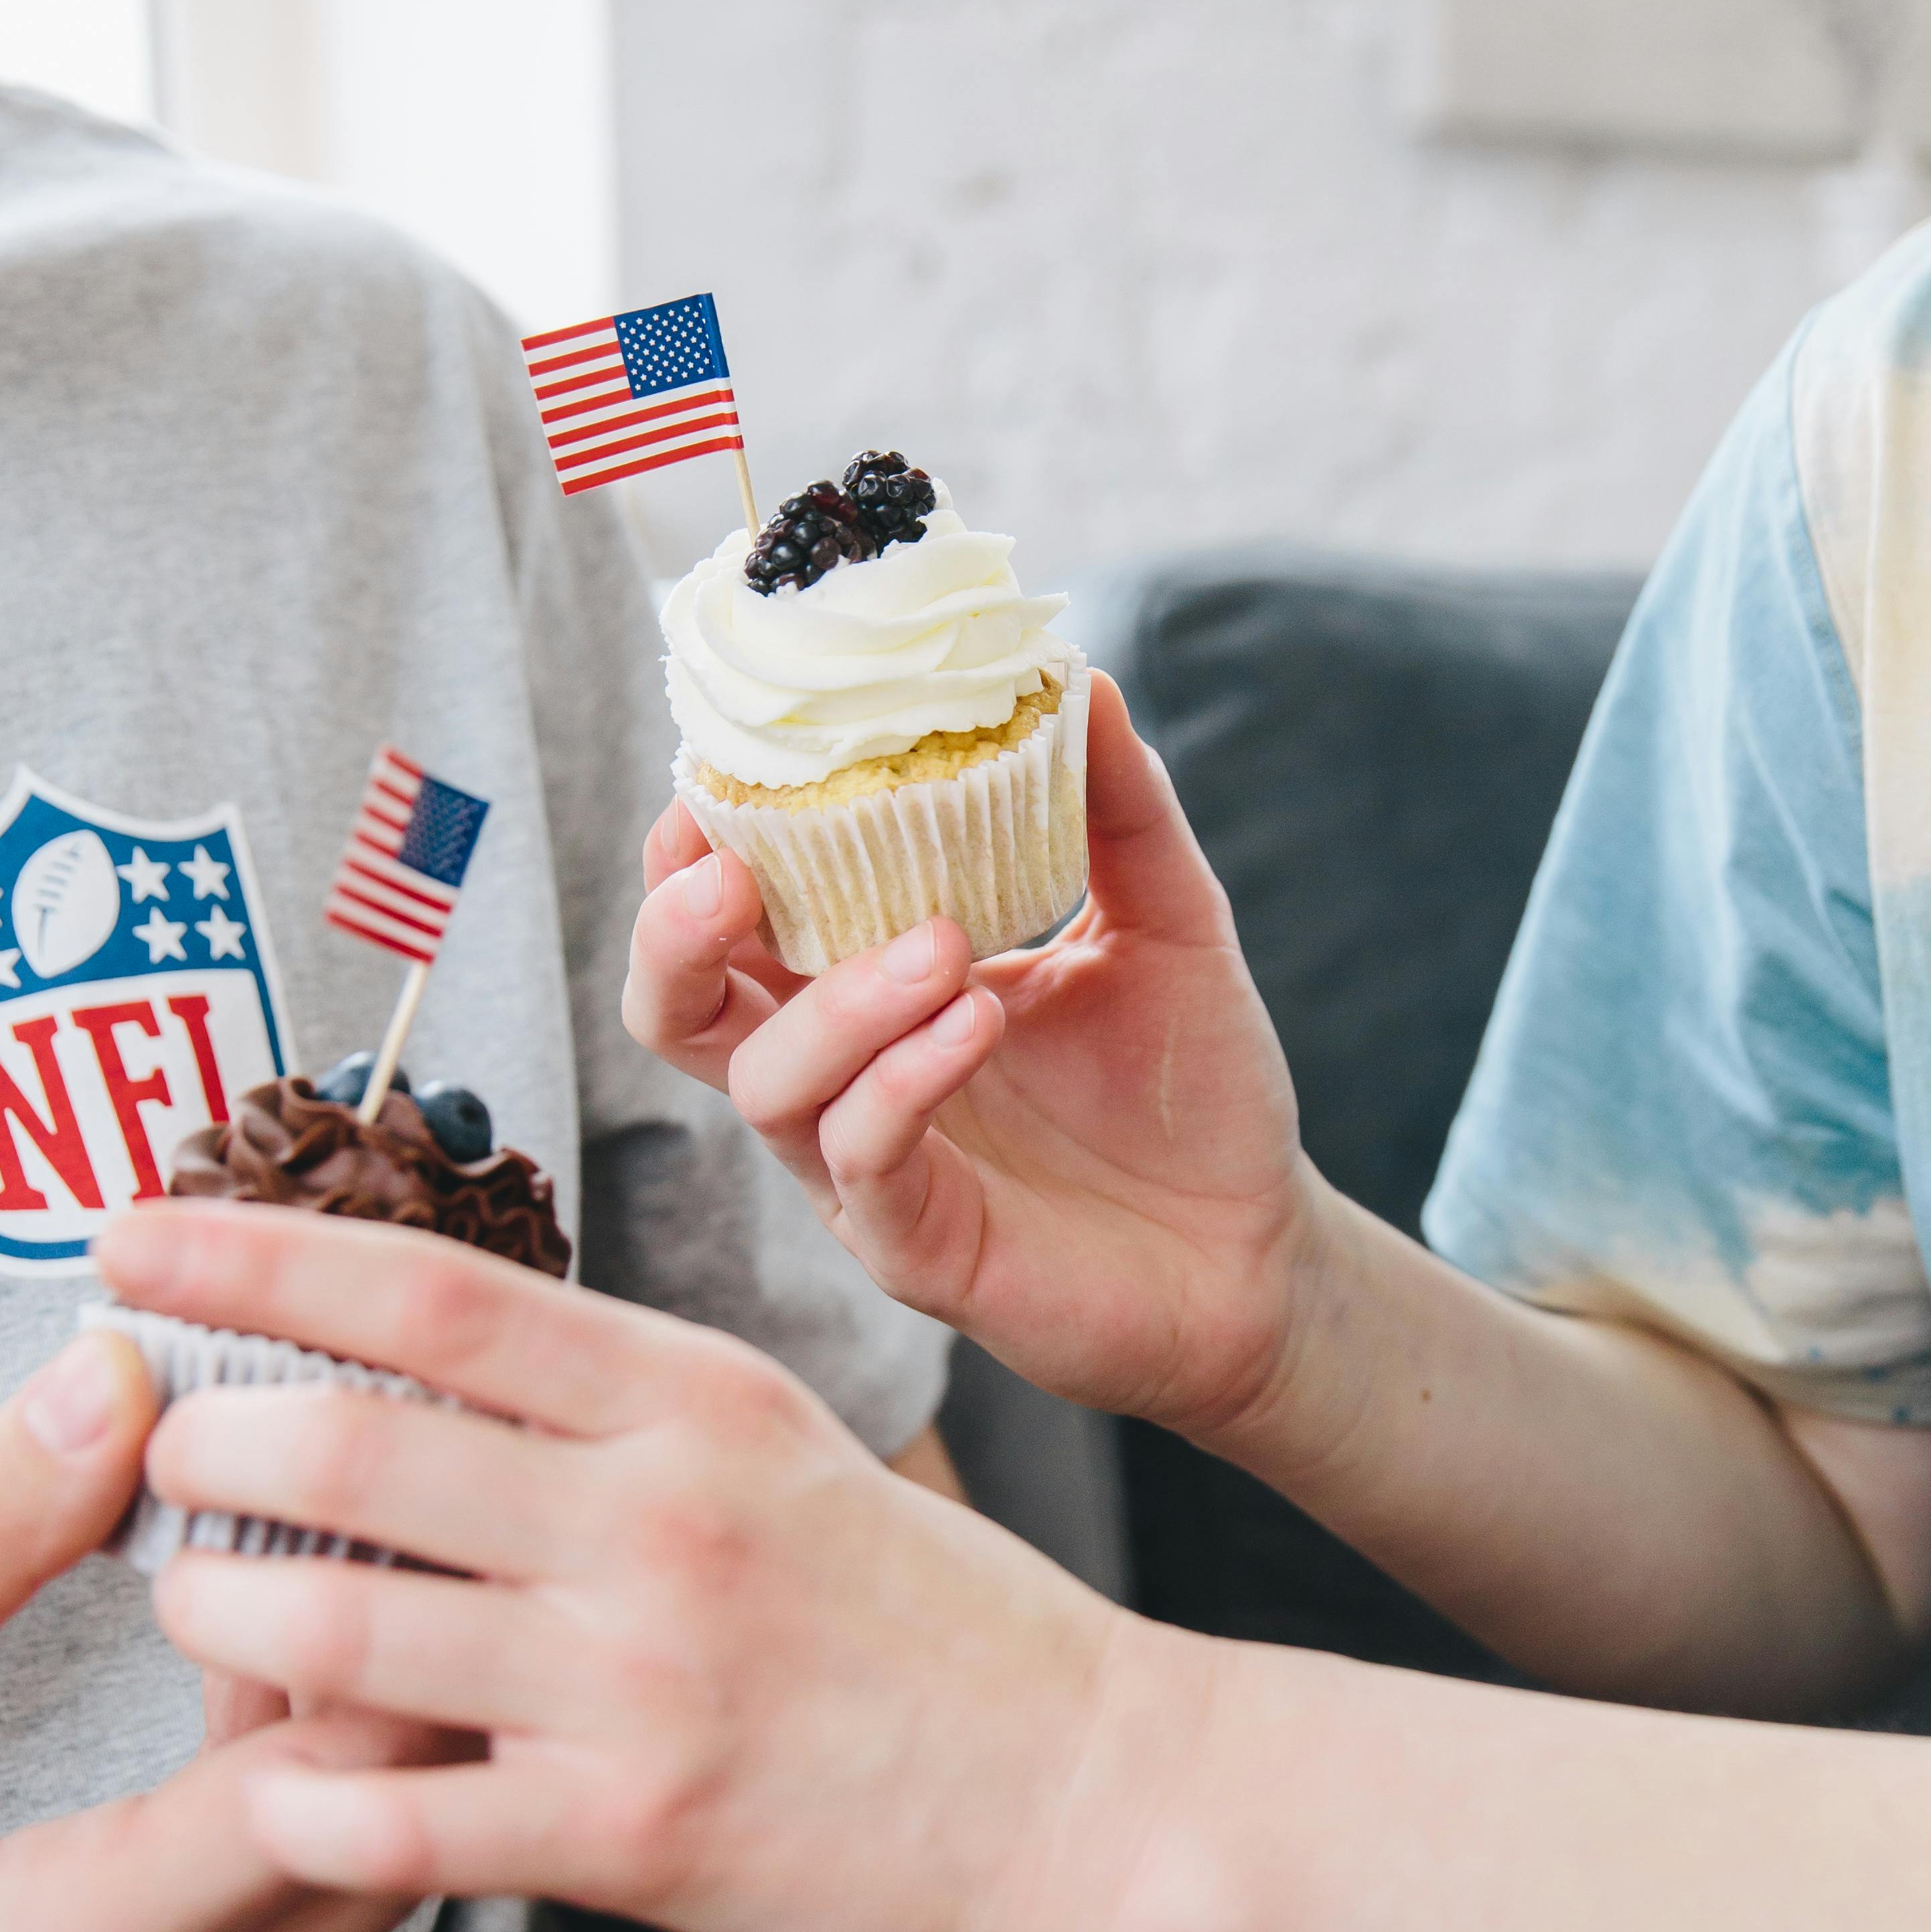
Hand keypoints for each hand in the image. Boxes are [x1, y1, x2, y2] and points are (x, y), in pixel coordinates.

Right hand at [0, 1330, 424, 1931]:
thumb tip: (115, 1379)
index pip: (325, 1781)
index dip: (386, 1609)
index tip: (400, 1467)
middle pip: (391, 1833)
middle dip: (422, 1648)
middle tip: (411, 1477)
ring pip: (366, 1872)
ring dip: (378, 1707)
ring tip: (352, 1528)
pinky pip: (297, 1893)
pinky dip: (310, 1762)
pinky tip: (268, 1625)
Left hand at [107, 1207, 1144, 1931]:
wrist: (1089, 1781)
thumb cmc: (916, 1613)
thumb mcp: (776, 1446)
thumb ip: (607, 1403)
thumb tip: (414, 1349)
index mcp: (693, 1400)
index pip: (434, 1288)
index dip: (255, 1251)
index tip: (125, 1229)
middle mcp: (660, 1523)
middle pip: (355, 1446)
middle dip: (204, 1441)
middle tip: (140, 1449)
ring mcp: (648, 1682)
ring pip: (345, 1634)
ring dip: (220, 1613)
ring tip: (185, 1602)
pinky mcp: (642, 1837)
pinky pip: (408, 1823)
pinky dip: (305, 1805)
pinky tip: (266, 1791)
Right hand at [623, 678, 1325, 1444]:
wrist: (1260, 1247)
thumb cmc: (1192, 1088)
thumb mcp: (1169, 922)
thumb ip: (1120, 810)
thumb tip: (1082, 680)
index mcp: (868, 989)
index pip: (732, 914)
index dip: (696, 845)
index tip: (721, 764)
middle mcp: (841, 1079)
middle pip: (676, 1010)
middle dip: (671, 933)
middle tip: (727, 868)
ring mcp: (866, 1174)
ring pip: (765, 1085)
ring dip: (835, 1003)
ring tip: (942, 944)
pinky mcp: (917, 1251)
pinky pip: (863, 1163)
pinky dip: (905, 1082)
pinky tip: (980, 1021)